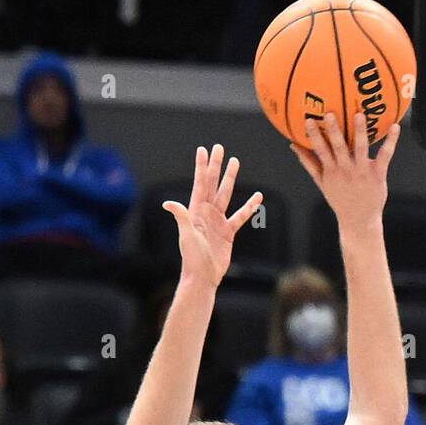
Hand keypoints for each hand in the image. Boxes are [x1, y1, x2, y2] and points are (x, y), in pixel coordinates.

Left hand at [162, 145, 262, 288]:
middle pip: (212, 183)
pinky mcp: (228, 232)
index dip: (201, 166)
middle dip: (215, 166)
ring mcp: (218, 221)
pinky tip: (257, 197)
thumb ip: (181, 217)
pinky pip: (240, 216)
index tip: (203, 150)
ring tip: (235, 162)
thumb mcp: (186, 236)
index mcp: (195, 211)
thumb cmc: (192, 258)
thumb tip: (168, 203)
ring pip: (226, 195)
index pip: (199, 183)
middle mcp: (206, 212)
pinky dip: (249, 207)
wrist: (203, 277)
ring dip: (230, 179)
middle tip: (219, 148)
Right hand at [290, 111, 397, 232]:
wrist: (359, 221)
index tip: (309, 120)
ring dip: (360, 132)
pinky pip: (385, 155)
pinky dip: (391, 141)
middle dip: (334, 131)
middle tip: (330, 114)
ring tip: (360, 115)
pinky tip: (396, 127)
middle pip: (338, 148)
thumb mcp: (321, 183)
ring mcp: (362, 172)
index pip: (321, 151)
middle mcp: (346, 170)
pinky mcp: (378, 174)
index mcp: (332, 171)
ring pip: (360, 149)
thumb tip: (293, 145)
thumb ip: (308, 163)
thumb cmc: (340, 199)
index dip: (314, 136)